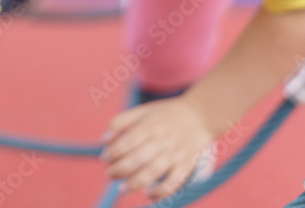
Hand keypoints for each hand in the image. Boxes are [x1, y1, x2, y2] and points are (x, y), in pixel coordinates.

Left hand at [99, 94, 214, 200]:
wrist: (201, 114)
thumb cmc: (166, 114)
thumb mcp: (143, 110)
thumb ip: (121, 121)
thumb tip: (103, 139)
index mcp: (151, 125)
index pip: (128, 141)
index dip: (113, 152)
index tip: (105, 158)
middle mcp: (163, 139)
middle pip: (138, 158)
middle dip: (120, 169)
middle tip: (110, 175)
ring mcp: (176, 153)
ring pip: (154, 171)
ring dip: (136, 182)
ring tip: (123, 188)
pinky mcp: (186, 165)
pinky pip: (174, 182)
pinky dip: (161, 191)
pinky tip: (149, 194)